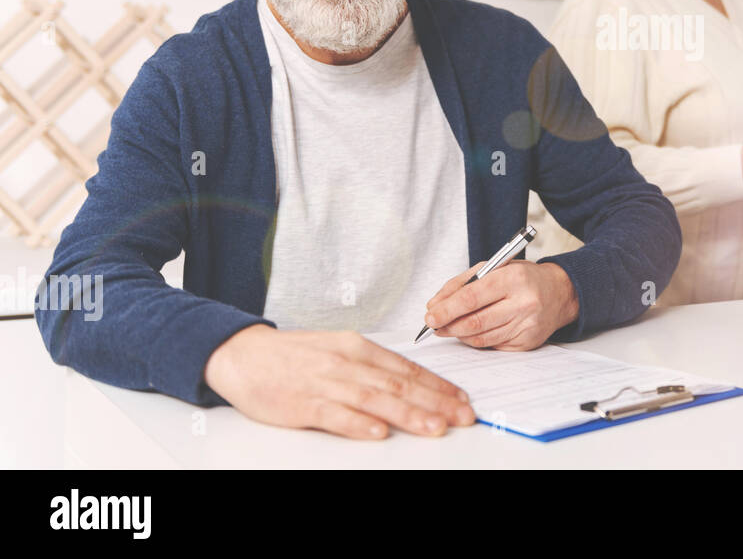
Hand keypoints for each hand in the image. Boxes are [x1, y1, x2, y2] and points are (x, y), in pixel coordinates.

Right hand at [203, 326, 475, 439]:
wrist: (244, 354)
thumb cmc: (295, 356)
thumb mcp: (339, 350)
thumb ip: (373, 367)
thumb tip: (412, 384)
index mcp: (358, 347)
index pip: (407, 368)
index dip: (438, 385)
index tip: (462, 399)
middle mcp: (346, 362)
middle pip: (398, 383)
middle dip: (435, 401)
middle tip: (462, 416)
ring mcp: (324, 382)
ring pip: (374, 398)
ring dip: (407, 414)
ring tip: (434, 427)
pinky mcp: (301, 403)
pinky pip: (334, 414)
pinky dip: (357, 423)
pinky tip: (377, 432)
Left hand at [425, 260, 578, 349]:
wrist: (560, 293)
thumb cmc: (523, 278)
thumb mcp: (495, 267)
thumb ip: (462, 283)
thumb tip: (435, 305)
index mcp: (514, 278)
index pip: (472, 298)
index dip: (447, 309)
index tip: (430, 315)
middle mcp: (523, 303)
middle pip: (475, 322)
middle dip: (448, 325)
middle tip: (434, 325)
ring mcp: (526, 326)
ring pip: (481, 338)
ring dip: (459, 334)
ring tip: (449, 327)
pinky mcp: (526, 343)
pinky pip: (491, 345)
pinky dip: (476, 340)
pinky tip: (472, 331)